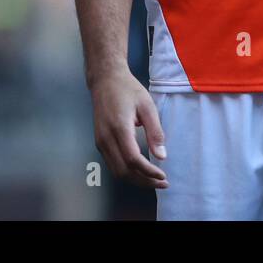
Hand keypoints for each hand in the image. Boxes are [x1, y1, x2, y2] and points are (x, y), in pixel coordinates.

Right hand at [89, 70, 168, 188]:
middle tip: (162, 183)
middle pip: (123, 171)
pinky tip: (140, 171)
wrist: (105, 80)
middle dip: (144, 181)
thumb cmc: (128, 89)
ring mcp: (100, 141)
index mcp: (119, 128)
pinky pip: (112, 164)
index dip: (148, 172)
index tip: (163, 176)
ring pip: (116, 171)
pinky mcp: (99, 142)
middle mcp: (106, 138)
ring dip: (135, 180)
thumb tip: (162, 156)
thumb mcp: (147, 106)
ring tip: (154, 180)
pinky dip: (127, 172)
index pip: (132, 159)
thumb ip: (155, 132)